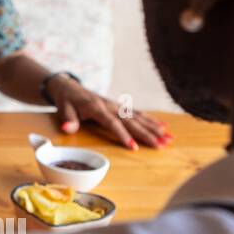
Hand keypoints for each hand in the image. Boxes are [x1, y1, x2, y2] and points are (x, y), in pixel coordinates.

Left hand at [47, 77, 171, 150]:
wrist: (68, 86)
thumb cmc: (66, 100)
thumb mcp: (63, 109)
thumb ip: (68, 119)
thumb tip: (67, 129)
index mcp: (96, 107)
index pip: (112, 123)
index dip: (123, 135)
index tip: (133, 147)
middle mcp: (110, 106)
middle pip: (131, 121)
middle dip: (148, 134)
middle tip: (162, 145)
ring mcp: (117, 106)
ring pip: (139, 117)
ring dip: (154, 128)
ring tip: (169, 138)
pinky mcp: (120, 107)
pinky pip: (138, 114)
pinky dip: (151, 120)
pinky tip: (164, 126)